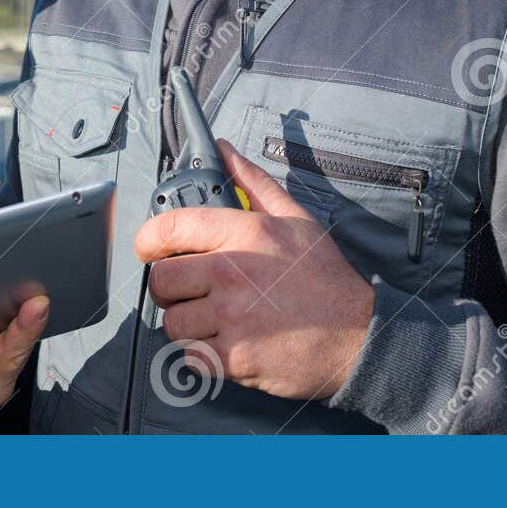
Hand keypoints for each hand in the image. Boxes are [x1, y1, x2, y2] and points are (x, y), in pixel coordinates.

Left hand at [134, 139, 373, 400]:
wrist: (359, 337)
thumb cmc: (326, 279)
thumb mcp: (295, 219)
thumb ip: (253, 183)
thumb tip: (224, 149)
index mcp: (244, 234)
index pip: (169, 228)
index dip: (147, 240)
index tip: (148, 248)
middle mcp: (232, 273)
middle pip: (161, 280)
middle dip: (168, 287)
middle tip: (186, 290)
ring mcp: (231, 319)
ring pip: (172, 322)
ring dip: (186, 323)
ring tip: (211, 319)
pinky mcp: (235, 358)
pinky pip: (190, 356)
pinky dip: (201, 354)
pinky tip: (224, 343)